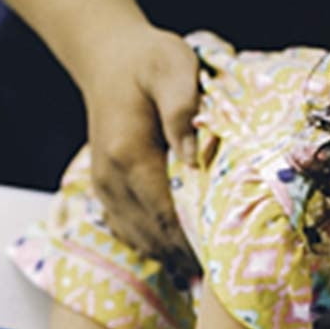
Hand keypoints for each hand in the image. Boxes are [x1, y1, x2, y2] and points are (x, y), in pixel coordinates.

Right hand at [75, 26, 200, 271]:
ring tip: (207, 266)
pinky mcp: (106, 195)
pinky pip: (130, 235)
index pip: (165, 214)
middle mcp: (112, 179)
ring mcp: (105, 190)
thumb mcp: (171, 65)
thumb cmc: (147, 61)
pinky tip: (180, 252)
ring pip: (142, 241)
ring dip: (173, 256)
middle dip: (188, 254)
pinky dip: (156, 247)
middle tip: (224, 268)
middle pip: (154, 235)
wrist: (107, 59)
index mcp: (129, 153)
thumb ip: (182, 107)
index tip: (224, 254)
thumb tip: (193, 157)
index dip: (194, 240)